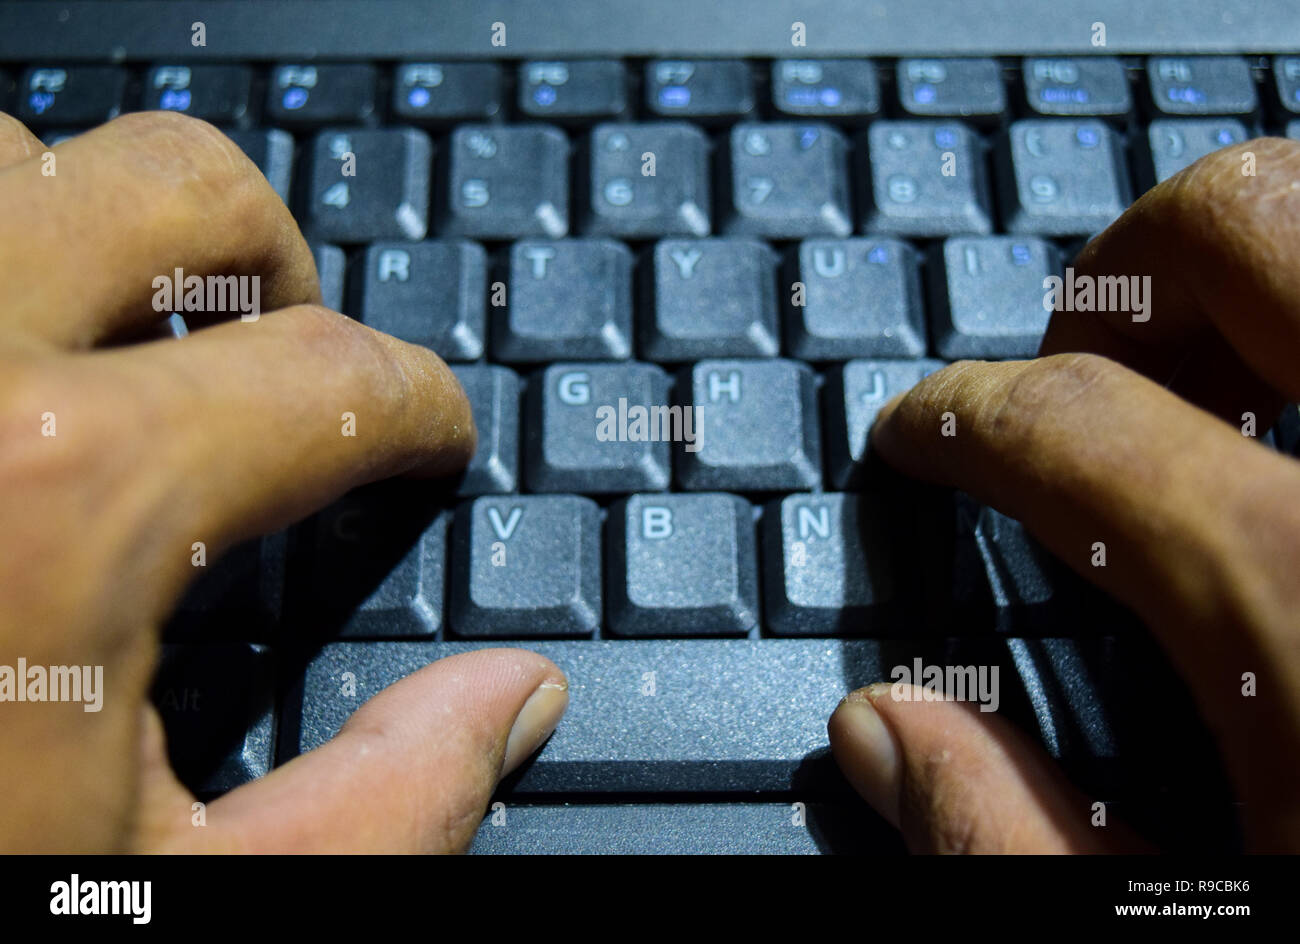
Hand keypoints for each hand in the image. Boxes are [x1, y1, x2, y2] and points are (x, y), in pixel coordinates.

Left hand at [0, 110, 567, 852]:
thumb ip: (385, 804)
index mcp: (61, 499)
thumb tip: (516, 702)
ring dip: (96, 237)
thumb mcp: (178, 903)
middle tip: (299, 352)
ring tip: (125, 343)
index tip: (428, 434)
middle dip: (284, 261)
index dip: (421, 407)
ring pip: (2, 158)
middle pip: (182, 186)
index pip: (336, 380)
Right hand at [829, 137, 1299, 852]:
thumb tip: (878, 734)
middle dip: (1114, 280)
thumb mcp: (1192, 926)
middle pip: (1235, 224)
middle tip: (1068, 371)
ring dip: (1243, 277)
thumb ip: (1011, 839)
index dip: (958, 418)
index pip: (1068, 422)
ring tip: (1205, 388)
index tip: (922, 434)